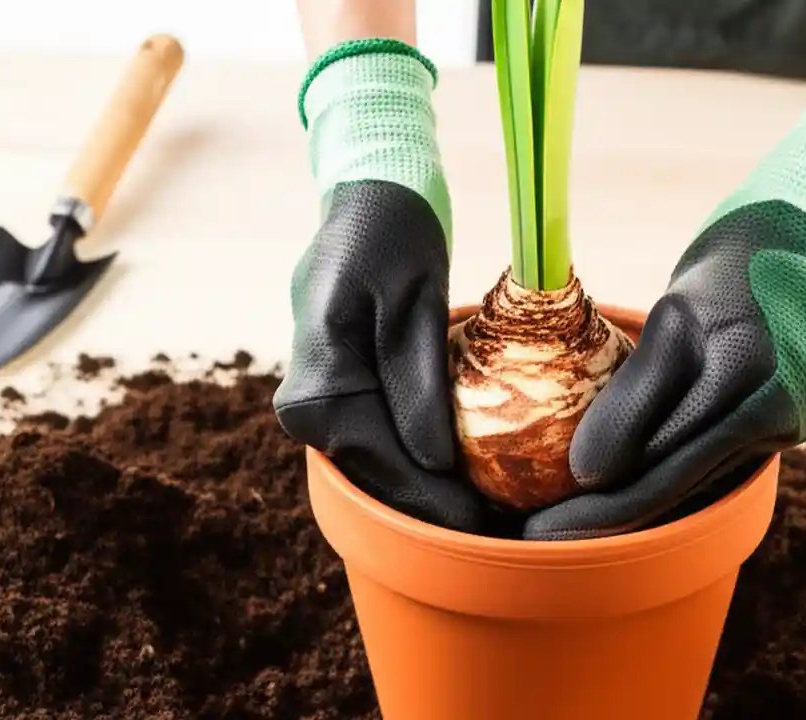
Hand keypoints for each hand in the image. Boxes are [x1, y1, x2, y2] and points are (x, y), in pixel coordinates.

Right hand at [274, 40, 486, 532]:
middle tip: (500, 532)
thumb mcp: (414, 299)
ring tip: (491, 511)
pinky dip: (420, 456)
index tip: (487, 527)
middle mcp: (306, 400)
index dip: (434, 501)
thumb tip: (433, 462)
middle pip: (376, 474)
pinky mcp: (339, 390)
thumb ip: (418, 382)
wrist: (368, 192)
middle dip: (436, 505)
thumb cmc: (393, 232)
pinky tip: (466, 472)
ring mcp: (318, 397)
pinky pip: (378, 437)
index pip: (380, 462)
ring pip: (377, 463)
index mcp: (318, 379)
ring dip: (430, 488)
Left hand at [525, 69, 805, 539]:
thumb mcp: (671, 319)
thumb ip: (634, 397)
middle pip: (678, 486)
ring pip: (698, 480)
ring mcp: (796, 425)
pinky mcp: (793, 425)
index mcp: (750, 381)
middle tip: (540, 542)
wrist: (804, 238)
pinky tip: (627, 489)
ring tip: (570, 523)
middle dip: (607, 517)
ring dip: (637, 504)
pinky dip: (672, 476)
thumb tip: (586, 473)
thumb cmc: (726, 270)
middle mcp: (782, 414)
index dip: (596, 506)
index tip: (537, 532)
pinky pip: (719, 463)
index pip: (660, 467)